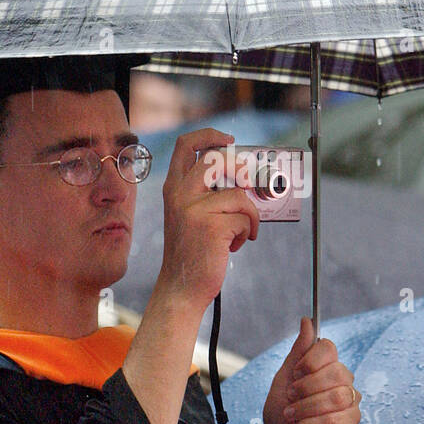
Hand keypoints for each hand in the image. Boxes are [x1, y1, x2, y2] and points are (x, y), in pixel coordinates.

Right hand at [154, 128, 259, 315]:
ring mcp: (194, 209)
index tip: (228, 140)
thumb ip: (205, 193)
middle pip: (216, 159)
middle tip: (248, 183)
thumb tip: (241, 175)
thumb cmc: (192, 252)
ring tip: (241, 232)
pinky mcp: (211, 226)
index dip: (210, 135)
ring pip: (239, 194)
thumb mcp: (188, 215)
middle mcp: (180, 194)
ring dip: (249, 215)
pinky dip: (247, 232)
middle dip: (240, 168)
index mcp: (173, 188)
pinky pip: (244, 218)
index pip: (186, 145)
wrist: (181, 287)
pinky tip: (234, 245)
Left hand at [261, 317, 359, 423]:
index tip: (295, 376)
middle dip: (306, 388)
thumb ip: (298, 352)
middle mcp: (341, 381)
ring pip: (337, 395)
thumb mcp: (283, 380)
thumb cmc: (281, 417)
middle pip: (335, 370)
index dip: (310, 361)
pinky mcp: (352, 423)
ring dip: (306, 409)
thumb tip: (307, 320)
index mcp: (324, 367)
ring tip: (292, 418)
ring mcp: (349, 401)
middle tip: (291, 400)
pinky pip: (339, 417)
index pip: (328, 347)